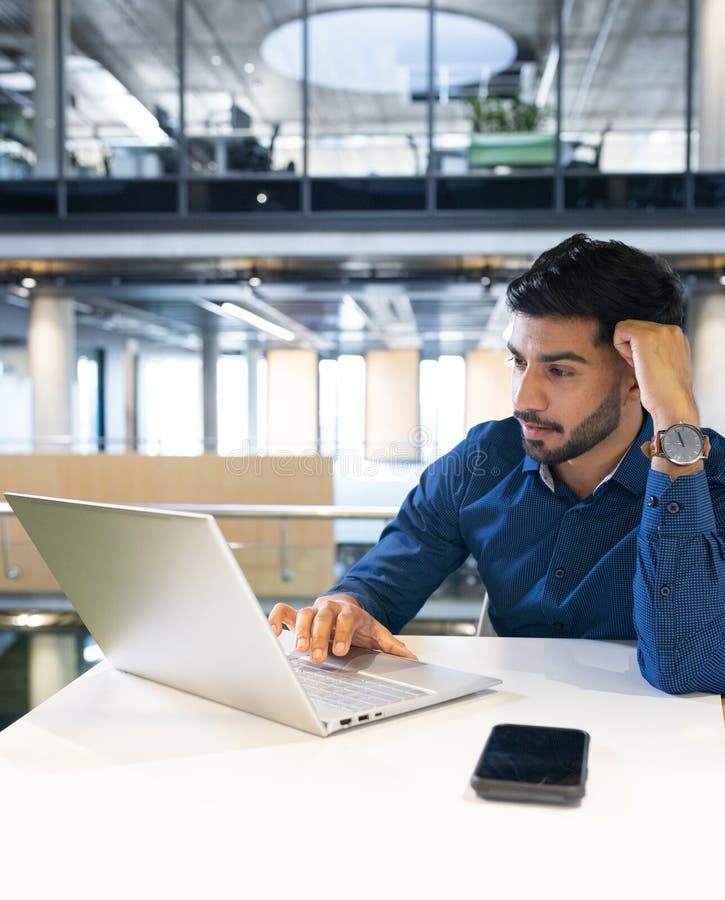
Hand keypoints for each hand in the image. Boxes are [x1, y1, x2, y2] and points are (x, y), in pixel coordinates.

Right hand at [268, 593, 417, 664]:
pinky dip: (275, 619)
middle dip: (319, 637)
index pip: (346, 619)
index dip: (342, 634)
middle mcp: (330, 609)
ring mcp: (313, 610)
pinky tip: (272, 634)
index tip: (339, 651)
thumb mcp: (377, 633)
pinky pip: (283, 611)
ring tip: (298, 650)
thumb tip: (412, 657)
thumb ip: (391, 645)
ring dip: (299, 631)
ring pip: (303, 614)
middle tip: (317, 657)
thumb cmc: (359, 625)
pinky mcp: (297, 615)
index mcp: (350, 612)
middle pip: (322, 617)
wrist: (345, 607)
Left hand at [613, 319, 698, 429]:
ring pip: (627, 328)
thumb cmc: (667, 392)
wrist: (673, 403)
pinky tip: (633, 363)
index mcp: (677, 336)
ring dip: (627, 348)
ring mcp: (660, 331)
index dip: (640, 349)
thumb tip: (639, 348)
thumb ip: (658, 351)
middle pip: (635, 327)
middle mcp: (671, 330)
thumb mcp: (667, 365)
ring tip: (640, 366)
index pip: (646, 330)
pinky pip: (620, 330)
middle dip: (632, 347)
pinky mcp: (645, 337)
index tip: (649, 366)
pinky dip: (620, 347)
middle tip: (643, 367)